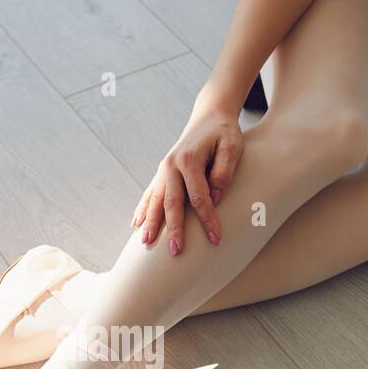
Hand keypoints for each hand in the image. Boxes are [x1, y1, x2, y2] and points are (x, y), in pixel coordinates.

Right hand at [132, 102, 242, 254]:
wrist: (209, 117)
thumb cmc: (224, 133)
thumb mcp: (232, 147)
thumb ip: (223, 172)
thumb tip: (213, 197)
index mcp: (189, 160)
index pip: (199, 197)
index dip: (207, 220)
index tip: (216, 239)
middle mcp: (171, 166)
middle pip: (171, 203)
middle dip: (173, 229)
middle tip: (175, 251)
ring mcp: (163, 170)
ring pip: (154, 201)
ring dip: (150, 223)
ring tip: (145, 244)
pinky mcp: (162, 173)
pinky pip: (149, 194)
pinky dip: (142, 210)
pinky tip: (135, 225)